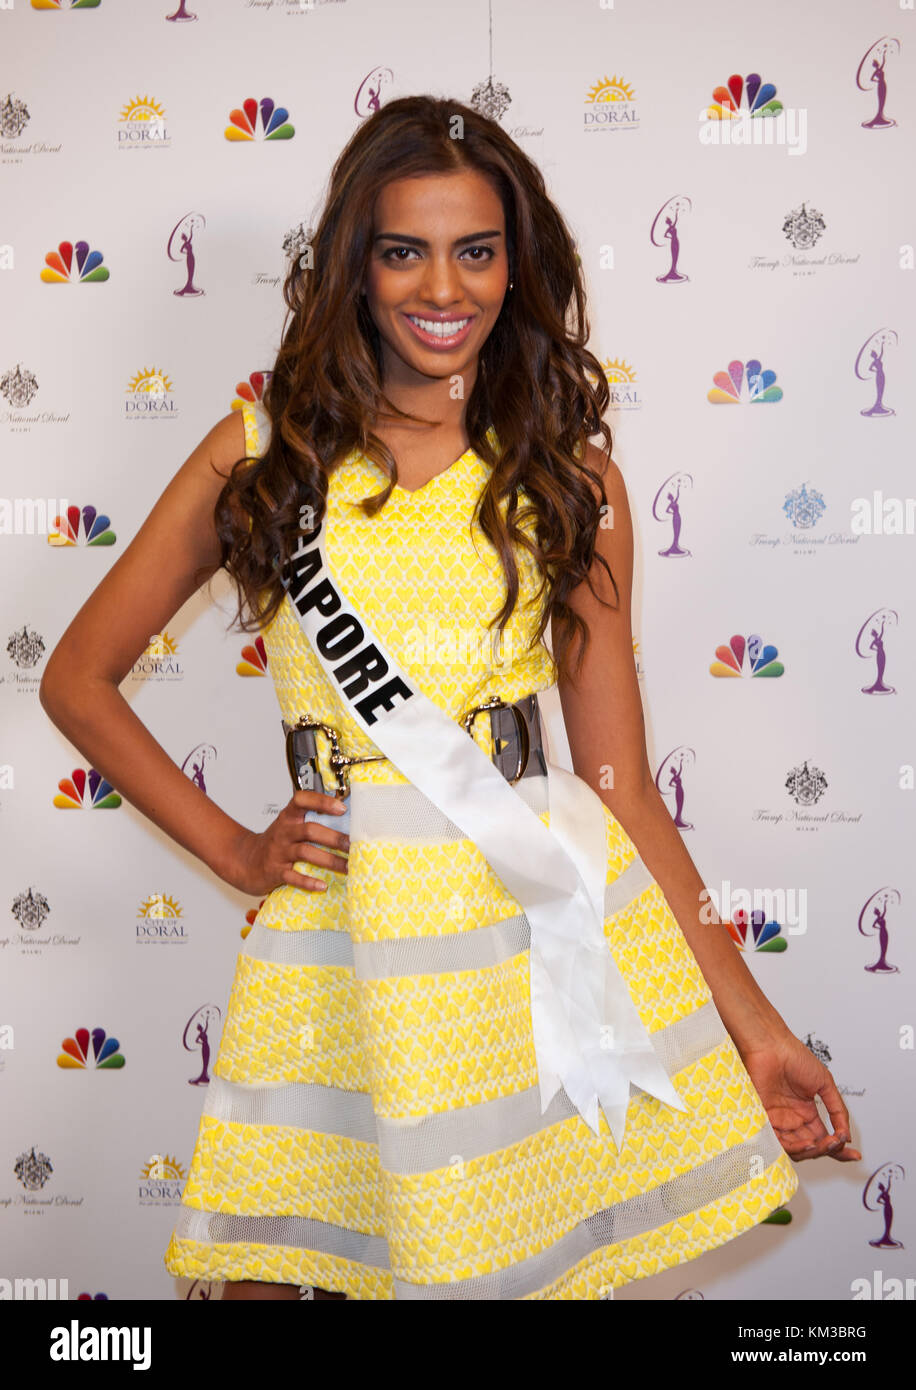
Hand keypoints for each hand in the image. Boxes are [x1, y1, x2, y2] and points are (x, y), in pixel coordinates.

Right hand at [222, 789, 349, 895]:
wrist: (246, 861)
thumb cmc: (276, 843)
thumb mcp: (290, 825)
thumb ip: (312, 819)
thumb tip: (348, 818)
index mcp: (288, 817)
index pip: (301, 800)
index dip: (321, 801)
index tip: (341, 807)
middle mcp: (284, 832)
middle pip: (310, 830)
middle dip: (334, 838)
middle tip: (353, 845)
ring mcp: (279, 852)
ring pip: (305, 853)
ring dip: (329, 860)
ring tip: (348, 867)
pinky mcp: (275, 871)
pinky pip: (293, 877)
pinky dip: (308, 882)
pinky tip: (323, 885)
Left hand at [737, 1032, 862, 1162]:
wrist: (772, 1045)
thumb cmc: (794, 1057)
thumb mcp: (825, 1084)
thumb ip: (837, 1110)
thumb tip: (847, 1135)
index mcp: (805, 1111)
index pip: (823, 1138)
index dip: (839, 1149)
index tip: (854, 1154)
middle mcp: (792, 1118)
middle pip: (812, 1147)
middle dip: (827, 1150)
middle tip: (837, 1143)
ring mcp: (778, 1119)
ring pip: (797, 1149)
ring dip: (813, 1151)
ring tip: (822, 1143)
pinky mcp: (765, 1118)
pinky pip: (778, 1142)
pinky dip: (795, 1148)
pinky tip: (808, 1143)